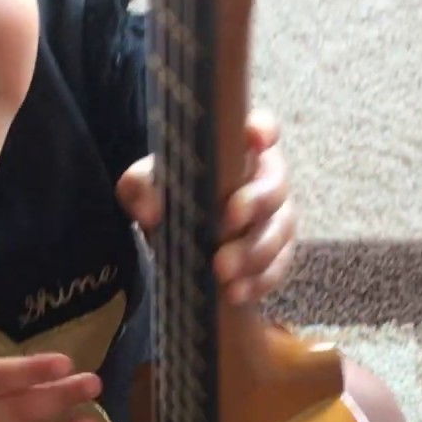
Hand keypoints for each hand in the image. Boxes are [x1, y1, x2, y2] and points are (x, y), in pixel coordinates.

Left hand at [117, 109, 296, 304]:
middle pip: (275, 186)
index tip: (256, 138)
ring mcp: (276, 218)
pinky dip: (257, 282)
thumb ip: (143, 186)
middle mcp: (267, 179)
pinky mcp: (276, 255)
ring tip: (222, 271)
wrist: (179, 232)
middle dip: (254, 204)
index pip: (262, 128)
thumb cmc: (171, 192)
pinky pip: (276, 269)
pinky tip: (234, 293)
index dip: (264, 130)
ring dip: (252, 253)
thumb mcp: (147, 183)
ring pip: (278, 232)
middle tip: (227, 223)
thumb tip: (151, 212)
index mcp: (240, 148)